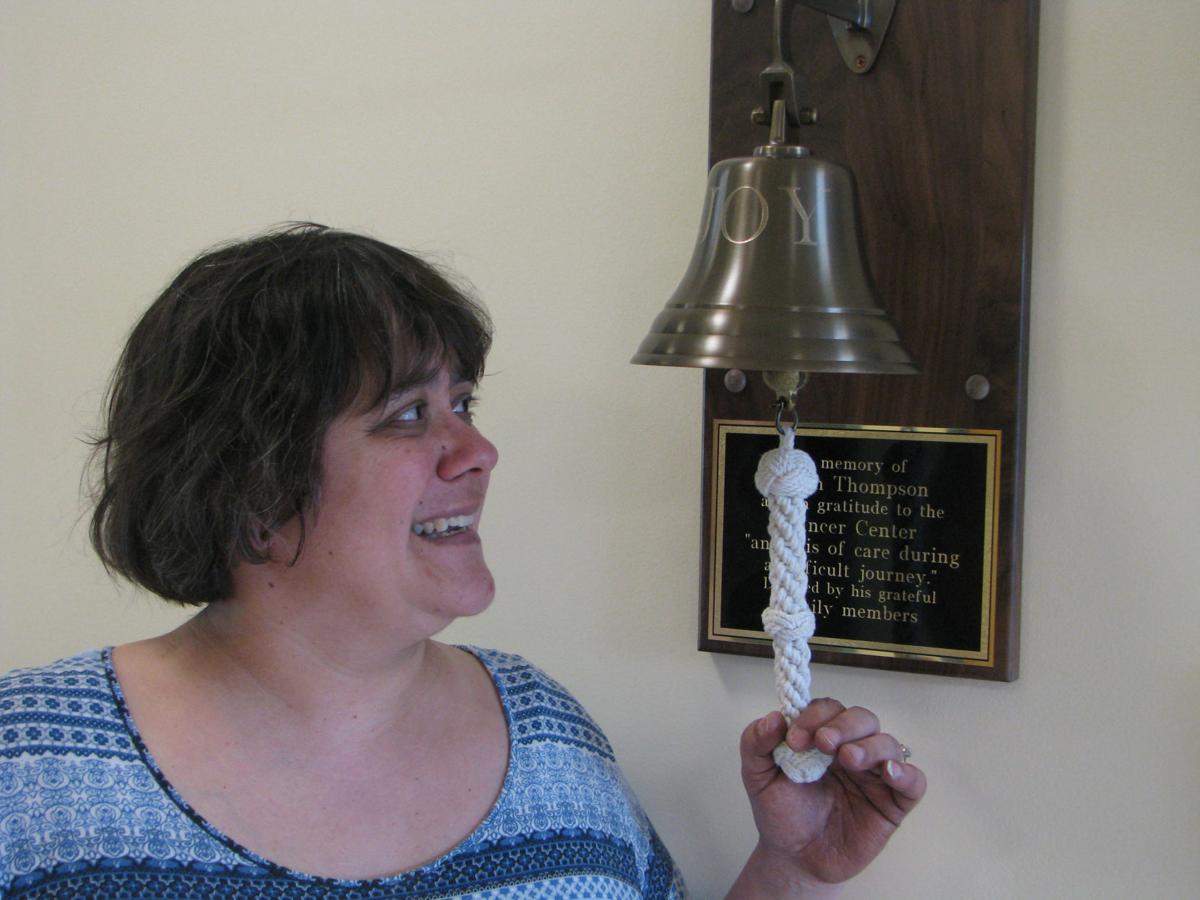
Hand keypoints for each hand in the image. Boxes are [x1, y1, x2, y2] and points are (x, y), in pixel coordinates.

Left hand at [728, 700, 925, 897]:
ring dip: (870, 745)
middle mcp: (851, 750)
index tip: (795, 737)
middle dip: (844, 725)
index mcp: (822, 738)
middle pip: (863, 719)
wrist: (794, 859)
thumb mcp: (757, 775)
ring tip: (847, 759)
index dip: (814, 716)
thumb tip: (772, 718)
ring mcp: (874, 776)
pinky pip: (914, 781)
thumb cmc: (781, 813)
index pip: (828, 709)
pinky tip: (888, 772)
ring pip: (888, 743)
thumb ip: (755, 742)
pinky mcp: (893, 803)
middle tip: (823, 742)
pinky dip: (906, 772)